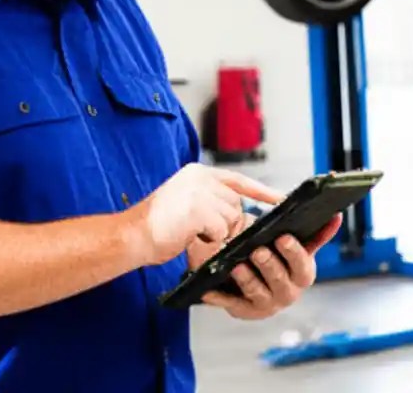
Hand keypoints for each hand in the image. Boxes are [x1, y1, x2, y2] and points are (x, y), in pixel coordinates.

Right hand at [127, 164, 283, 266]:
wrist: (131, 236)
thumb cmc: (157, 227)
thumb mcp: (187, 205)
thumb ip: (212, 205)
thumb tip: (241, 218)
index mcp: (197, 173)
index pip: (238, 180)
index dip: (261, 191)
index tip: (280, 199)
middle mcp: (200, 178)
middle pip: (237, 203)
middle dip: (231, 223)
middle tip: (207, 233)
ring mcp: (200, 192)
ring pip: (231, 218)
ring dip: (218, 233)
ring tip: (193, 233)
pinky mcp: (199, 209)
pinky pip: (220, 230)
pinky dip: (209, 239)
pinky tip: (190, 236)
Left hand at [201, 214, 341, 320]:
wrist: (259, 288)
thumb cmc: (280, 262)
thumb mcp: (298, 249)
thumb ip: (316, 235)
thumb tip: (336, 216)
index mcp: (303, 275)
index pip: (302, 265)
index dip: (294, 252)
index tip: (283, 237)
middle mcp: (288, 293)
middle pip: (280, 280)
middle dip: (269, 264)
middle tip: (258, 250)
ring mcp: (266, 304)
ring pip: (257, 293)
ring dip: (247, 280)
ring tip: (236, 266)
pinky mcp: (244, 311)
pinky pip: (231, 304)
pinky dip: (220, 297)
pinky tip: (209, 289)